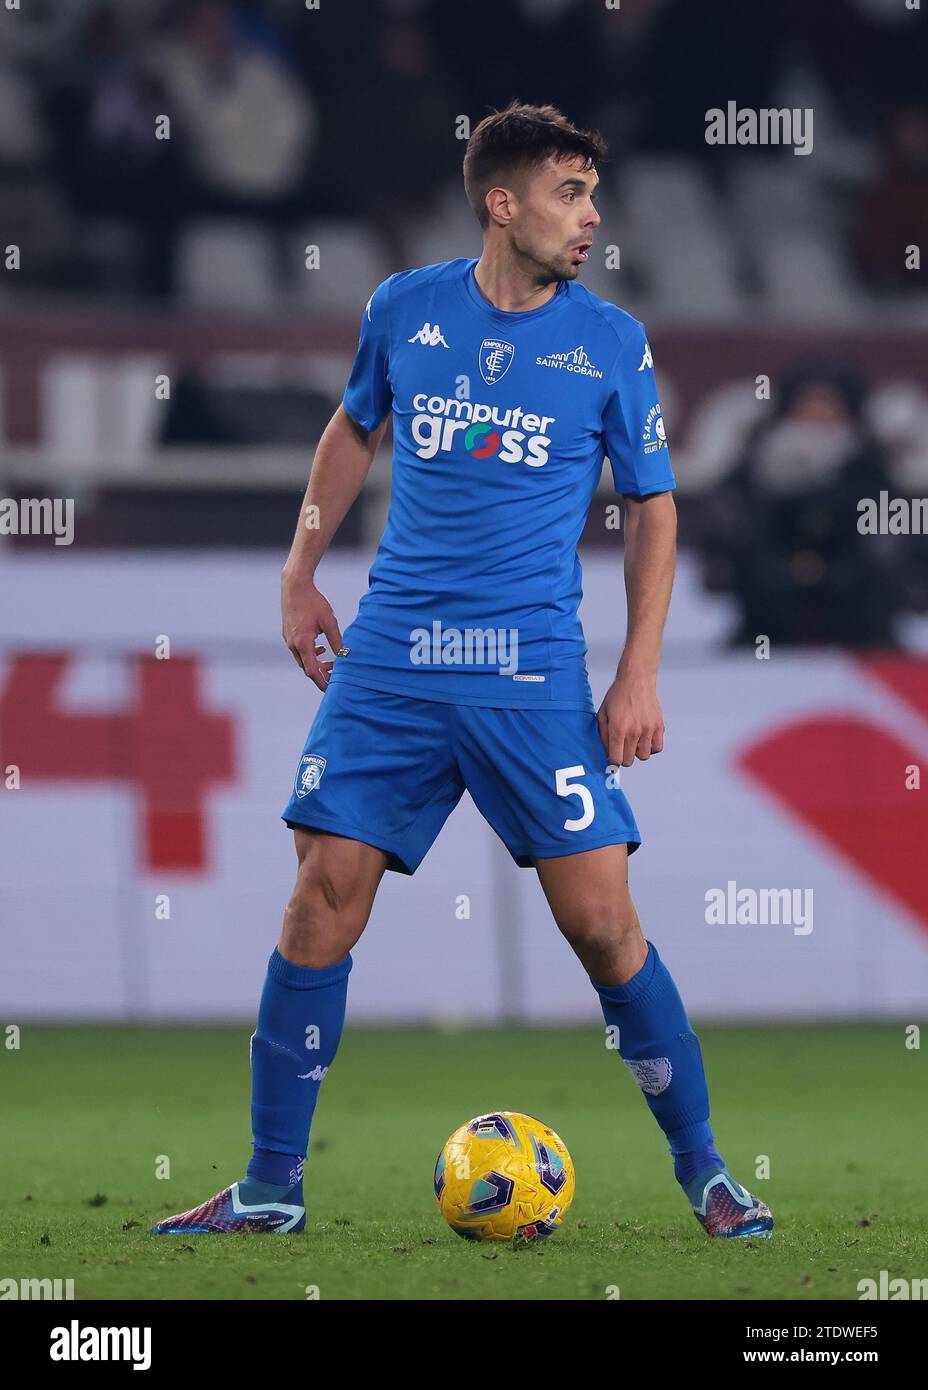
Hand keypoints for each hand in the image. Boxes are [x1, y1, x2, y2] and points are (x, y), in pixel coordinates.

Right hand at [281, 569, 342, 691]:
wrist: (294, 586)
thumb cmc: (313, 602)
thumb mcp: (329, 621)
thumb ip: (337, 640)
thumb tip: (345, 656)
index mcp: (303, 643)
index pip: (312, 671)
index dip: (322, 682)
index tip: (330, 689)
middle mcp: (293, 644)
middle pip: (307, 667)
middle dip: (321, 673)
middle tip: (335, 676)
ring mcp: (288, 639)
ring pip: (303, 659)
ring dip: (316, 663)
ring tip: (330, 662)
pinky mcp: (288, 633)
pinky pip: (299, 650)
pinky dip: (310, 654)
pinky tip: (320, 648)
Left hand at [597, 669, 664, 767]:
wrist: (636, 680)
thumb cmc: (618, 695)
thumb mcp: (602, 713)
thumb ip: (603, 734)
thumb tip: (606, 752)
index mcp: (618, 729)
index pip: (616, 759)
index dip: (613, 761)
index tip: (613, 758)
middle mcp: (633, 731)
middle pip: (629, 760)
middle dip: (624, 757)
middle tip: (622, 747)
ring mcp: (648, 729)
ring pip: (643, 756)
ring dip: (637, 752)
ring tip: (634, 741)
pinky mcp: (658, 726)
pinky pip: (657, 748)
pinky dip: (651, 747)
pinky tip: (645, 739)